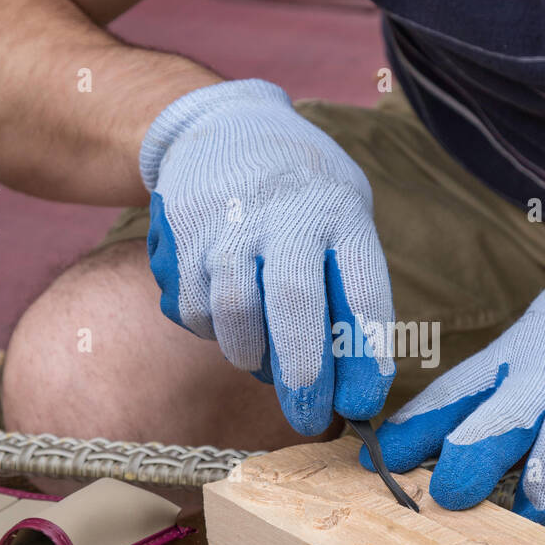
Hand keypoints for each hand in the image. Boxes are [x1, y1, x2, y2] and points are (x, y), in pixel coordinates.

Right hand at [139, 80, 394, 433]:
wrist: (223, 126)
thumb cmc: (303, 192)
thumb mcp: (345, 217)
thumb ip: (350, 291)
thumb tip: (357, 384)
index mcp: (338, 209)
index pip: (362, 288)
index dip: (365, 354)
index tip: (366, 403)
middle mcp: (281, 213)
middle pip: (291, 301)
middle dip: (302, 372)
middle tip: (309, 419)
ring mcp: (223, 225)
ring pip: (233, 315)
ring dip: (253, 356)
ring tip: (268, 359)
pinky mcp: (179, 239)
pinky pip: (194, 313)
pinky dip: (214, 331)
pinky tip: (229, 313)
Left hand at [365, 207, 544, 526]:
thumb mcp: (531, 347)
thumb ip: (483, 397)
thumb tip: (408, 446)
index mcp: (514, 357)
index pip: (453, 394)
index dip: (411, 432)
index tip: (371, 465)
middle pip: (502, 416)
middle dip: (470, 457)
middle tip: (448, 496)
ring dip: (541, 487)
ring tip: (528, 521)